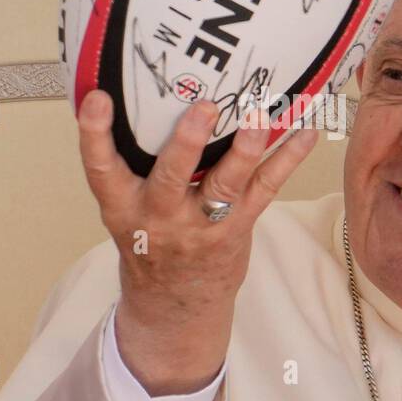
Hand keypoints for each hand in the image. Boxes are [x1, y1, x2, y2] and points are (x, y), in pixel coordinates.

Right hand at [77, 90, 318, 394]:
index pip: (100, 169)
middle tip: (202, 108)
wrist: (174, 305)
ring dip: (245, 148)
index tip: (98, 98)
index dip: (94, 134)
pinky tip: (307, 132)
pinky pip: (265, 189)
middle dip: (187, 143)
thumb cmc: (151, 241)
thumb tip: (138, 95)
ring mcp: (202, 224)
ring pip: (225, 184)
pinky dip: (288, 159)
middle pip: (170, 178)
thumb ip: (130, 166)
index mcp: (123, 207)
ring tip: (259, 116)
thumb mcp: (126, 210)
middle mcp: (160, 216)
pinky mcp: (237, 227)